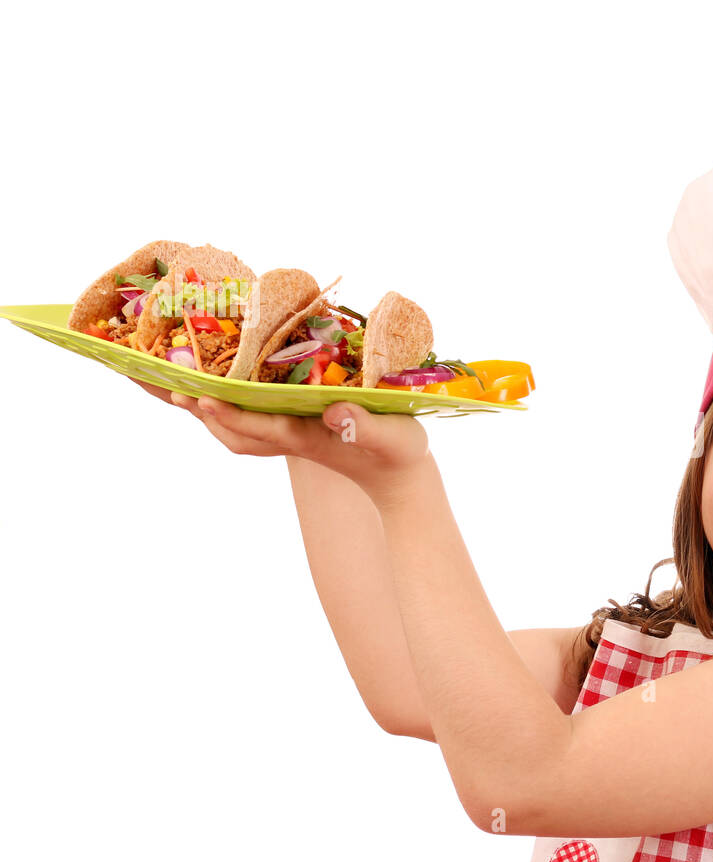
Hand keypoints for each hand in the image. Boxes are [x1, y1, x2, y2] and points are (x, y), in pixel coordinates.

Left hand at [127, 377, 430, 504]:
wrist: (395, 474)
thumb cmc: (397, 454)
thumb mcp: (391, 438)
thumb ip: (365, 426)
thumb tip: (337, 412)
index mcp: (307, 438)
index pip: (261, 428)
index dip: (231, 413)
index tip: (203, 396)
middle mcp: (284, 435)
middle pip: (227, 425)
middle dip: (191, 404)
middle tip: (151, 377)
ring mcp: (281, 431)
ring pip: (226, 421)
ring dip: (192, 400)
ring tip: (158, 372)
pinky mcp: (283, 422)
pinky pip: (238, 411)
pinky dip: (212, 396)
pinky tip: (197, 376)